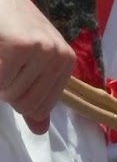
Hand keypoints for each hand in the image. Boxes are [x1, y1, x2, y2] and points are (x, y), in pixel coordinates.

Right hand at [0, 0, 75, 132]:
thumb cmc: (11, 30)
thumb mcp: (31, 64)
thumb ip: (35, 96)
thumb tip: (40, 130)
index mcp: (65, 64)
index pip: (39, 108)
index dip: (18, 96)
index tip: (13, 70)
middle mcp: (60, 57)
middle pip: (25, 105)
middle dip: (6, 90)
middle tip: (6, 62)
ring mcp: (43, 51)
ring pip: (10, 95)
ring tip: (2, 53)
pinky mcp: (22, 47)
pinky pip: (1, 83)